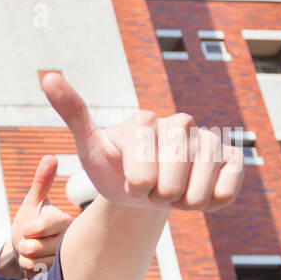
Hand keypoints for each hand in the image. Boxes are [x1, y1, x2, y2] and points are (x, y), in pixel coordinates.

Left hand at [6, 156, 72, 278]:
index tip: (31, 227)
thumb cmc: (31, 224)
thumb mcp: (33, 203)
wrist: (31, 252)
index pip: (37, 226)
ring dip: (26, 257)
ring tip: (35, 252)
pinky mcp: (60, 278)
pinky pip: (33, 273)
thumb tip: (51, 157)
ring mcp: (66, 262)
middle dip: (24, 244)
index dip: (26, 228)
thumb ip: (41, 182)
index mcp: (65, 221)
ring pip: (32, 261)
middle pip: (32, 246)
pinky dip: (28, 269)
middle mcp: (70, 242)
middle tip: (31, 240)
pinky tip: (36, 264)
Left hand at [41, 72, 242, 211]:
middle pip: (171, 184)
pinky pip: (228, 191)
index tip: (130, 181)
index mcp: (145, 119)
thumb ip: (73, 113)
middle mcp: (179, 123)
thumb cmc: (114, 168)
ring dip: (182, 202)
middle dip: (157, 197)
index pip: (143, 175)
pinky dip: (211, 201)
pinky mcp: (232, 157)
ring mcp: (208, 138)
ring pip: (200, 191)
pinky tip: (197, 191)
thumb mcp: (89, 147)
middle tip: (150, 188)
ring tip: (171, 191)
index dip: (136, 188)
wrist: (142, 189)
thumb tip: (48, 77)